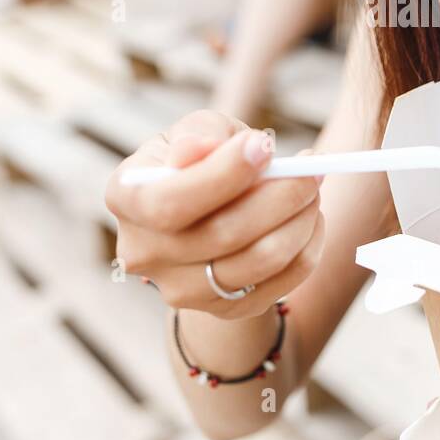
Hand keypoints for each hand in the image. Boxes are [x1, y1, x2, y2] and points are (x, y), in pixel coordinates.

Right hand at [105, 111, 325, 320]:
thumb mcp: (199, 130)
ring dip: (301, 219)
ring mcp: (181, 290)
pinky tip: (311, 217)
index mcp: (126, 198)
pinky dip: (308, 246)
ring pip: (259, 261)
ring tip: (313, 187)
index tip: (265, 147)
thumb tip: (198, 149)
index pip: (170, 202)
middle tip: (311, 167)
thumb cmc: (204, 158)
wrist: (210, 209)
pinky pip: (282, 283)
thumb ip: (201, 133)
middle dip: (280, 195)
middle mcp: (143, 252)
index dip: (223, 175)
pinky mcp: (223, 309)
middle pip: (222, 234)